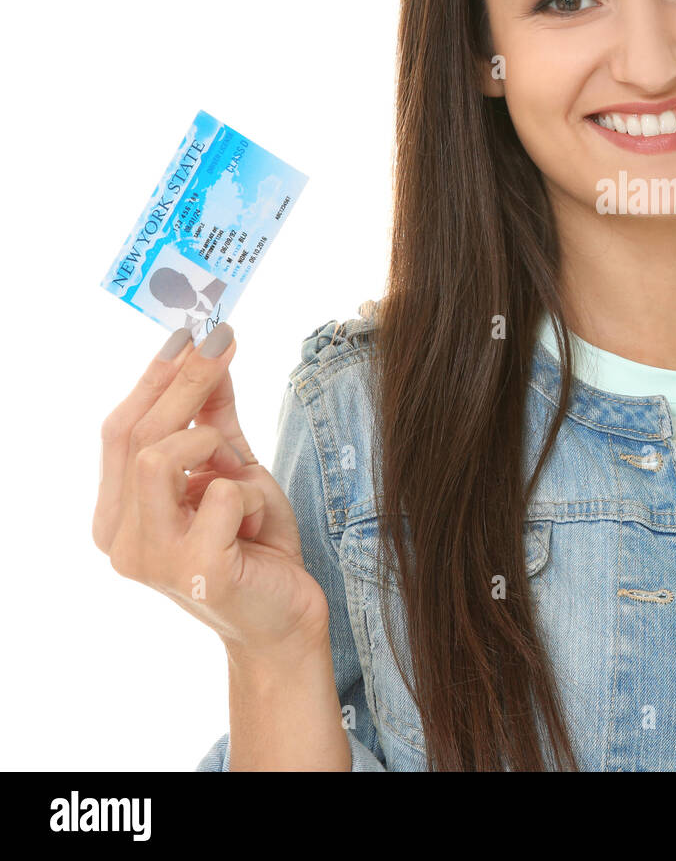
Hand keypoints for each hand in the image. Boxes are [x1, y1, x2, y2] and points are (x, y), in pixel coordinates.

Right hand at [94, 324, 330, 656]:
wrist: (286, 616)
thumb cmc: (254, 544)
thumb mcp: (232, 468)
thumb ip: (212, 416)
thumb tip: (208, 349)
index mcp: (118, 514)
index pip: (119, 430)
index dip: (154, 376)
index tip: (190, 331)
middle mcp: (120, 539)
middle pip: (138, 434)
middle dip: (187, 379)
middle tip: (224, 341)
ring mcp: (151, 559)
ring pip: (158, 458)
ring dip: (213, 447)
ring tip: (241, 471)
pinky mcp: (195, 570)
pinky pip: (220, 494)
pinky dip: (250, 494)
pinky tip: (256, 522)